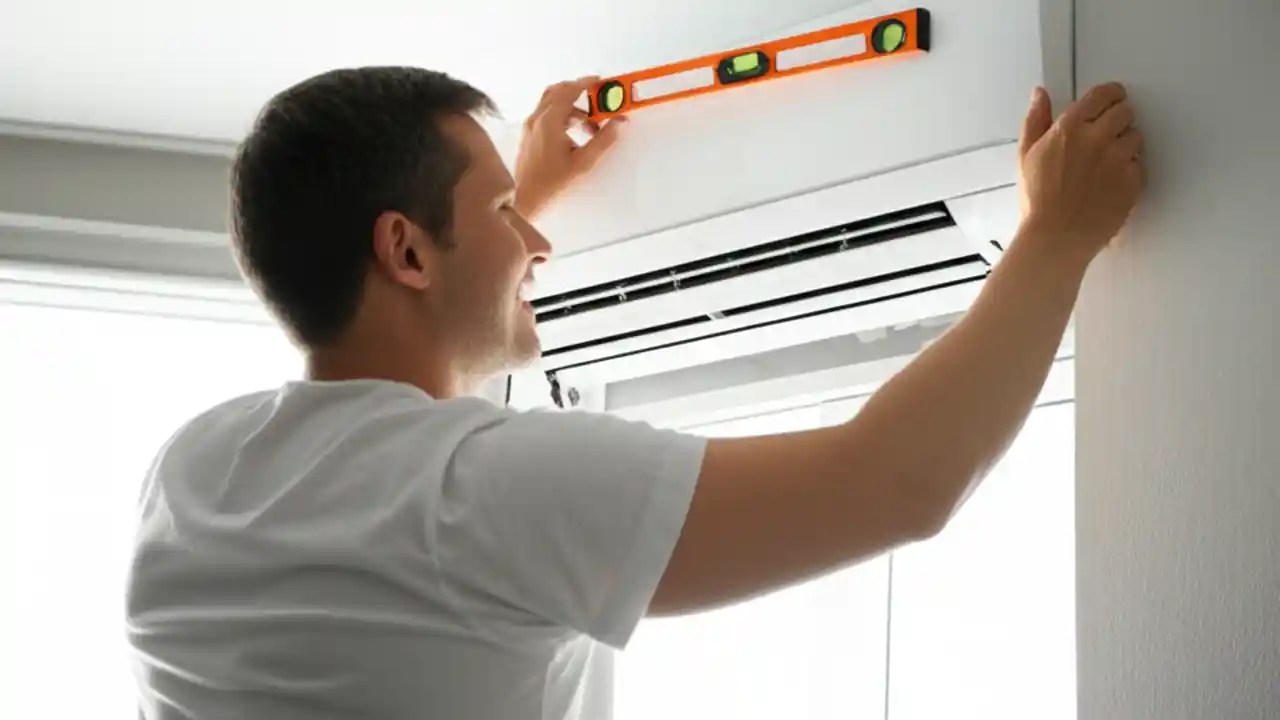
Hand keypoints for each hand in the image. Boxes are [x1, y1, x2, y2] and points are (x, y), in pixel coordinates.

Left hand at [513, 77, 626, 218]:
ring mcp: (530, 125)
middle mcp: (537, 118)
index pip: (569, 91)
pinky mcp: (529, 134)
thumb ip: (603, 140)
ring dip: (572, 107)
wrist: (524, 198)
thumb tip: (619, 122)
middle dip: (579, 91)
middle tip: (597, 98)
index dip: (586, 83)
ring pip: (552, 103)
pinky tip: (576, 134)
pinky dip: (563, 116)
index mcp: (549, 121)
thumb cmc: (552, 182)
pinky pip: (547, 114)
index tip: (601, 81)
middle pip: (558, 91)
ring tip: (591, 126)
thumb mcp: (583, 162)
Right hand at [1017, 82, 1145, 263]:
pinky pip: (1140, 165)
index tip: (1112, 98)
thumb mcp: (1026, 155)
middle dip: (1118, 118)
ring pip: (1135, 137)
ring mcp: (1119, 160)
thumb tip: (1041, 95)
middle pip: (1125, 112)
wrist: (1056, 237)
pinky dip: (1130, 170)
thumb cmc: (1038, 201)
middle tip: (1106, 134)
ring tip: (1106, 163)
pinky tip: (1110, 182)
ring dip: (1125, 144)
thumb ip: (1036, 120)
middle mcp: (1098, 138)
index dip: (1110, 95)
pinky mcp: (1133, 181)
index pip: (1103, 95)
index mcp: (1070, 128)